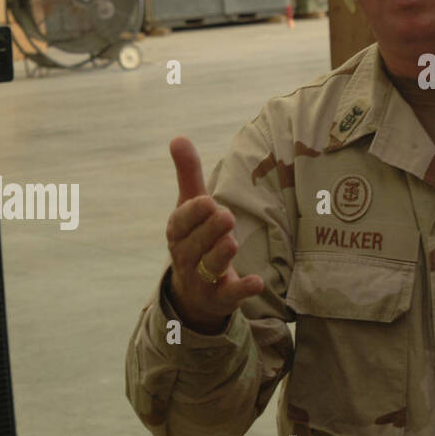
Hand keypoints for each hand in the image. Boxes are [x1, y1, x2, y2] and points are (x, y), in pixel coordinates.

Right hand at [166, 136, 263, 333]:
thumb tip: (177, 137)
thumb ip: (187, 174)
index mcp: (177, 233)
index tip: (207, 200)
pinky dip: (241, 290)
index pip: (180, 222)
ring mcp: (201, 279)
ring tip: (232, 242)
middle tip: (226, 215)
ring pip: (208, 267)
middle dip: (209, 231)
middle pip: (195, 244)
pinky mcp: (219, 298)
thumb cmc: (194, 238)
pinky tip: (256, 282)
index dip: (193, 214)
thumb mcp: (190, 207)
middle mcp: (185, 257)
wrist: (193, 292)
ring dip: (220, 255)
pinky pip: (229, 295)